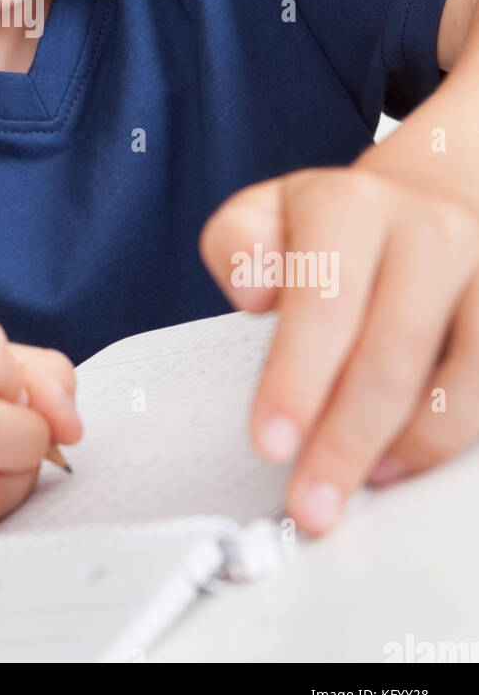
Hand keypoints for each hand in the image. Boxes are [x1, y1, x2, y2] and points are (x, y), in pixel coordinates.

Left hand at [198, 166, 478, 534]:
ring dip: (409, 447)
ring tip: (365, 480)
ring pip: (461, 382)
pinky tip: (412, 456)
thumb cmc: (340, 223)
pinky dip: (453, 436)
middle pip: (389, 356)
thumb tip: (254, 293)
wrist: (436, 190)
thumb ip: (238, 245)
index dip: (295, 381)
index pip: (322, 303)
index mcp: (352, 206)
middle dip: (344, 442)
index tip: (270, 444)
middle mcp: (430, 231)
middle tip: (311, 504)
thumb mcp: (269, 212)